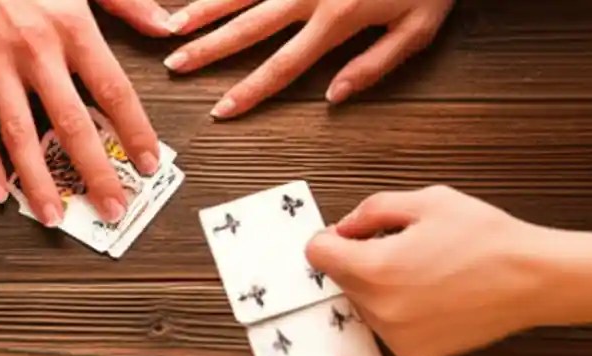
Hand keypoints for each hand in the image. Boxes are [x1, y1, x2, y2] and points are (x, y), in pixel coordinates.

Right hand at [0, 0, 162, 224]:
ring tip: (54, 216)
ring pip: (20, 135)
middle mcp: (35, 51)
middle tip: (112, 208)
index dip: (135, 132)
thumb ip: (126, 2)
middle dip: (95, 173)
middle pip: (71, 125)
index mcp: (71, 27)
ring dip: (38, 181)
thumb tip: (165, 26)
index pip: (113, 91)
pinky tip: (0, 190)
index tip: (148, 164)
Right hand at [163, 0, 452, 117]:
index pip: (282, 66)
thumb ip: (374, 65)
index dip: (250, 92)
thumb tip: (333, 97)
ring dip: (204, 8)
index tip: (222, 110)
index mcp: (337, 19)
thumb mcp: (417, 29)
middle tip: (176, 65)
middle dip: (208, 49)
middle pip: (248, 28)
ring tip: (174, 26)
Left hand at [307, 185, 554, 355]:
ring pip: (363, 304)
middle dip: (359, 260)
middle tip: (400, 246)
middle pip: (340, 280)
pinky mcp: (414, 354)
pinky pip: (387, 326)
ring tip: (423, 270)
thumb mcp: (426, 201)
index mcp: (376, 269)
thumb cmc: (487, 238)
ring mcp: (396, 337)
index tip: (347, 235)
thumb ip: (371, 211)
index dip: (331, 238)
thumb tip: (343, 227)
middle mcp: (380, 309)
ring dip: (378, 286)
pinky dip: (399, 310)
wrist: (533, 279)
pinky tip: (432, 294)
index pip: (317, 254)